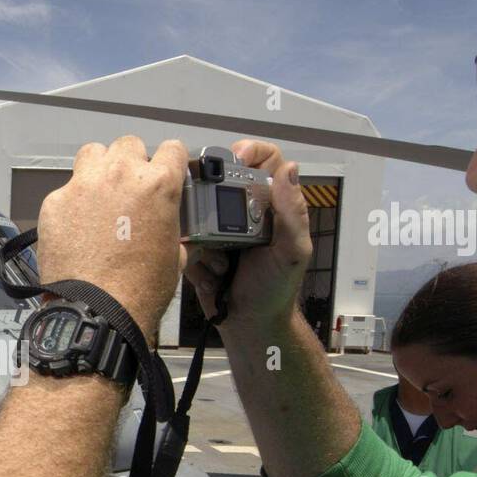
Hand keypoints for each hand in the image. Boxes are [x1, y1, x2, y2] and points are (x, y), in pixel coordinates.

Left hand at [35, 136, 188, 343]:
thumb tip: (171, 233)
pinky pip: (66, 189)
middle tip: (128, 190)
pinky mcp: (54, 202)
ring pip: (92, 154)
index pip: (171, 148)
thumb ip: (172, 229)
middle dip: (131, 163)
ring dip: (99, 169)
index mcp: (158, 184)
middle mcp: (120, 175)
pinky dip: (72, 202)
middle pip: (128, 145)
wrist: (97, 311)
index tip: (164, 173)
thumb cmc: (140, 290)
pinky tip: (76, 226)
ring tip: (99, 195)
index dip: (169, 162)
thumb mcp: (173, 257)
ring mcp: (83, 185)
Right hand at [184, 140, 313, 333]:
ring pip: (194, 211)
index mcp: (268, 204)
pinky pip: (182, 240)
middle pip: (218, 180)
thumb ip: (293, 212)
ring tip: (222, 265)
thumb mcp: (293, 251)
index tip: (237, 157)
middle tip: (218, 232)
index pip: (264, 160)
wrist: (249, 325)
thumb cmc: (276, 290)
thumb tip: (289, 169)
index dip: (250, 151)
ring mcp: (215, 228)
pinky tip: (211, 277)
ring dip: (205, 241)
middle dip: (215, 206)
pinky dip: (195, 260)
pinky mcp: (195, 247)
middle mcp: (241, 210)